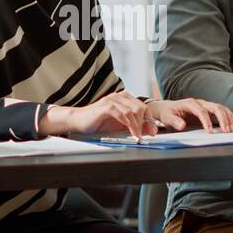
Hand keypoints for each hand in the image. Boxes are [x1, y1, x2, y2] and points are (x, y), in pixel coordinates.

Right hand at [40, 91, 156, 139]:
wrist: (79, 122)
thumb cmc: (99, 123)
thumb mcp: (121, 126)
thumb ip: (136, 126)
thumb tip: (153, 130)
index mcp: (124, 98)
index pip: (143, 106)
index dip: (149, 120)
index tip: (151, 132)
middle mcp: (120, 96)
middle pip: (140, 108)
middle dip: (144, 123)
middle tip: (143, 135)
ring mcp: (113, 100)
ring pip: (133, 111)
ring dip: (137, 125)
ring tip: (137, 136)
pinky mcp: (106, 106)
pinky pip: (123, 114)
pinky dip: (129, 125)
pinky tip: (131, 133)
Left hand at [148, 98, 232, 132]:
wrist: (169, 108)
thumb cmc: (168, 113)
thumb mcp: (167, 118)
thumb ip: (174, 122)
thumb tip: (182, 125)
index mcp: (190, 103)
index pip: (201, 111)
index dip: (207, 122)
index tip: (210, 132)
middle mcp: (200, 102)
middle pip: (215, 107)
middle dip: (222, 119)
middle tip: (227, 131)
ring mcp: (205, 105)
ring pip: (220, 108)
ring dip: (227, 118)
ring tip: (231, 129)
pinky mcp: (208, 109)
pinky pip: (221, 110)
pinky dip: (228, 116)